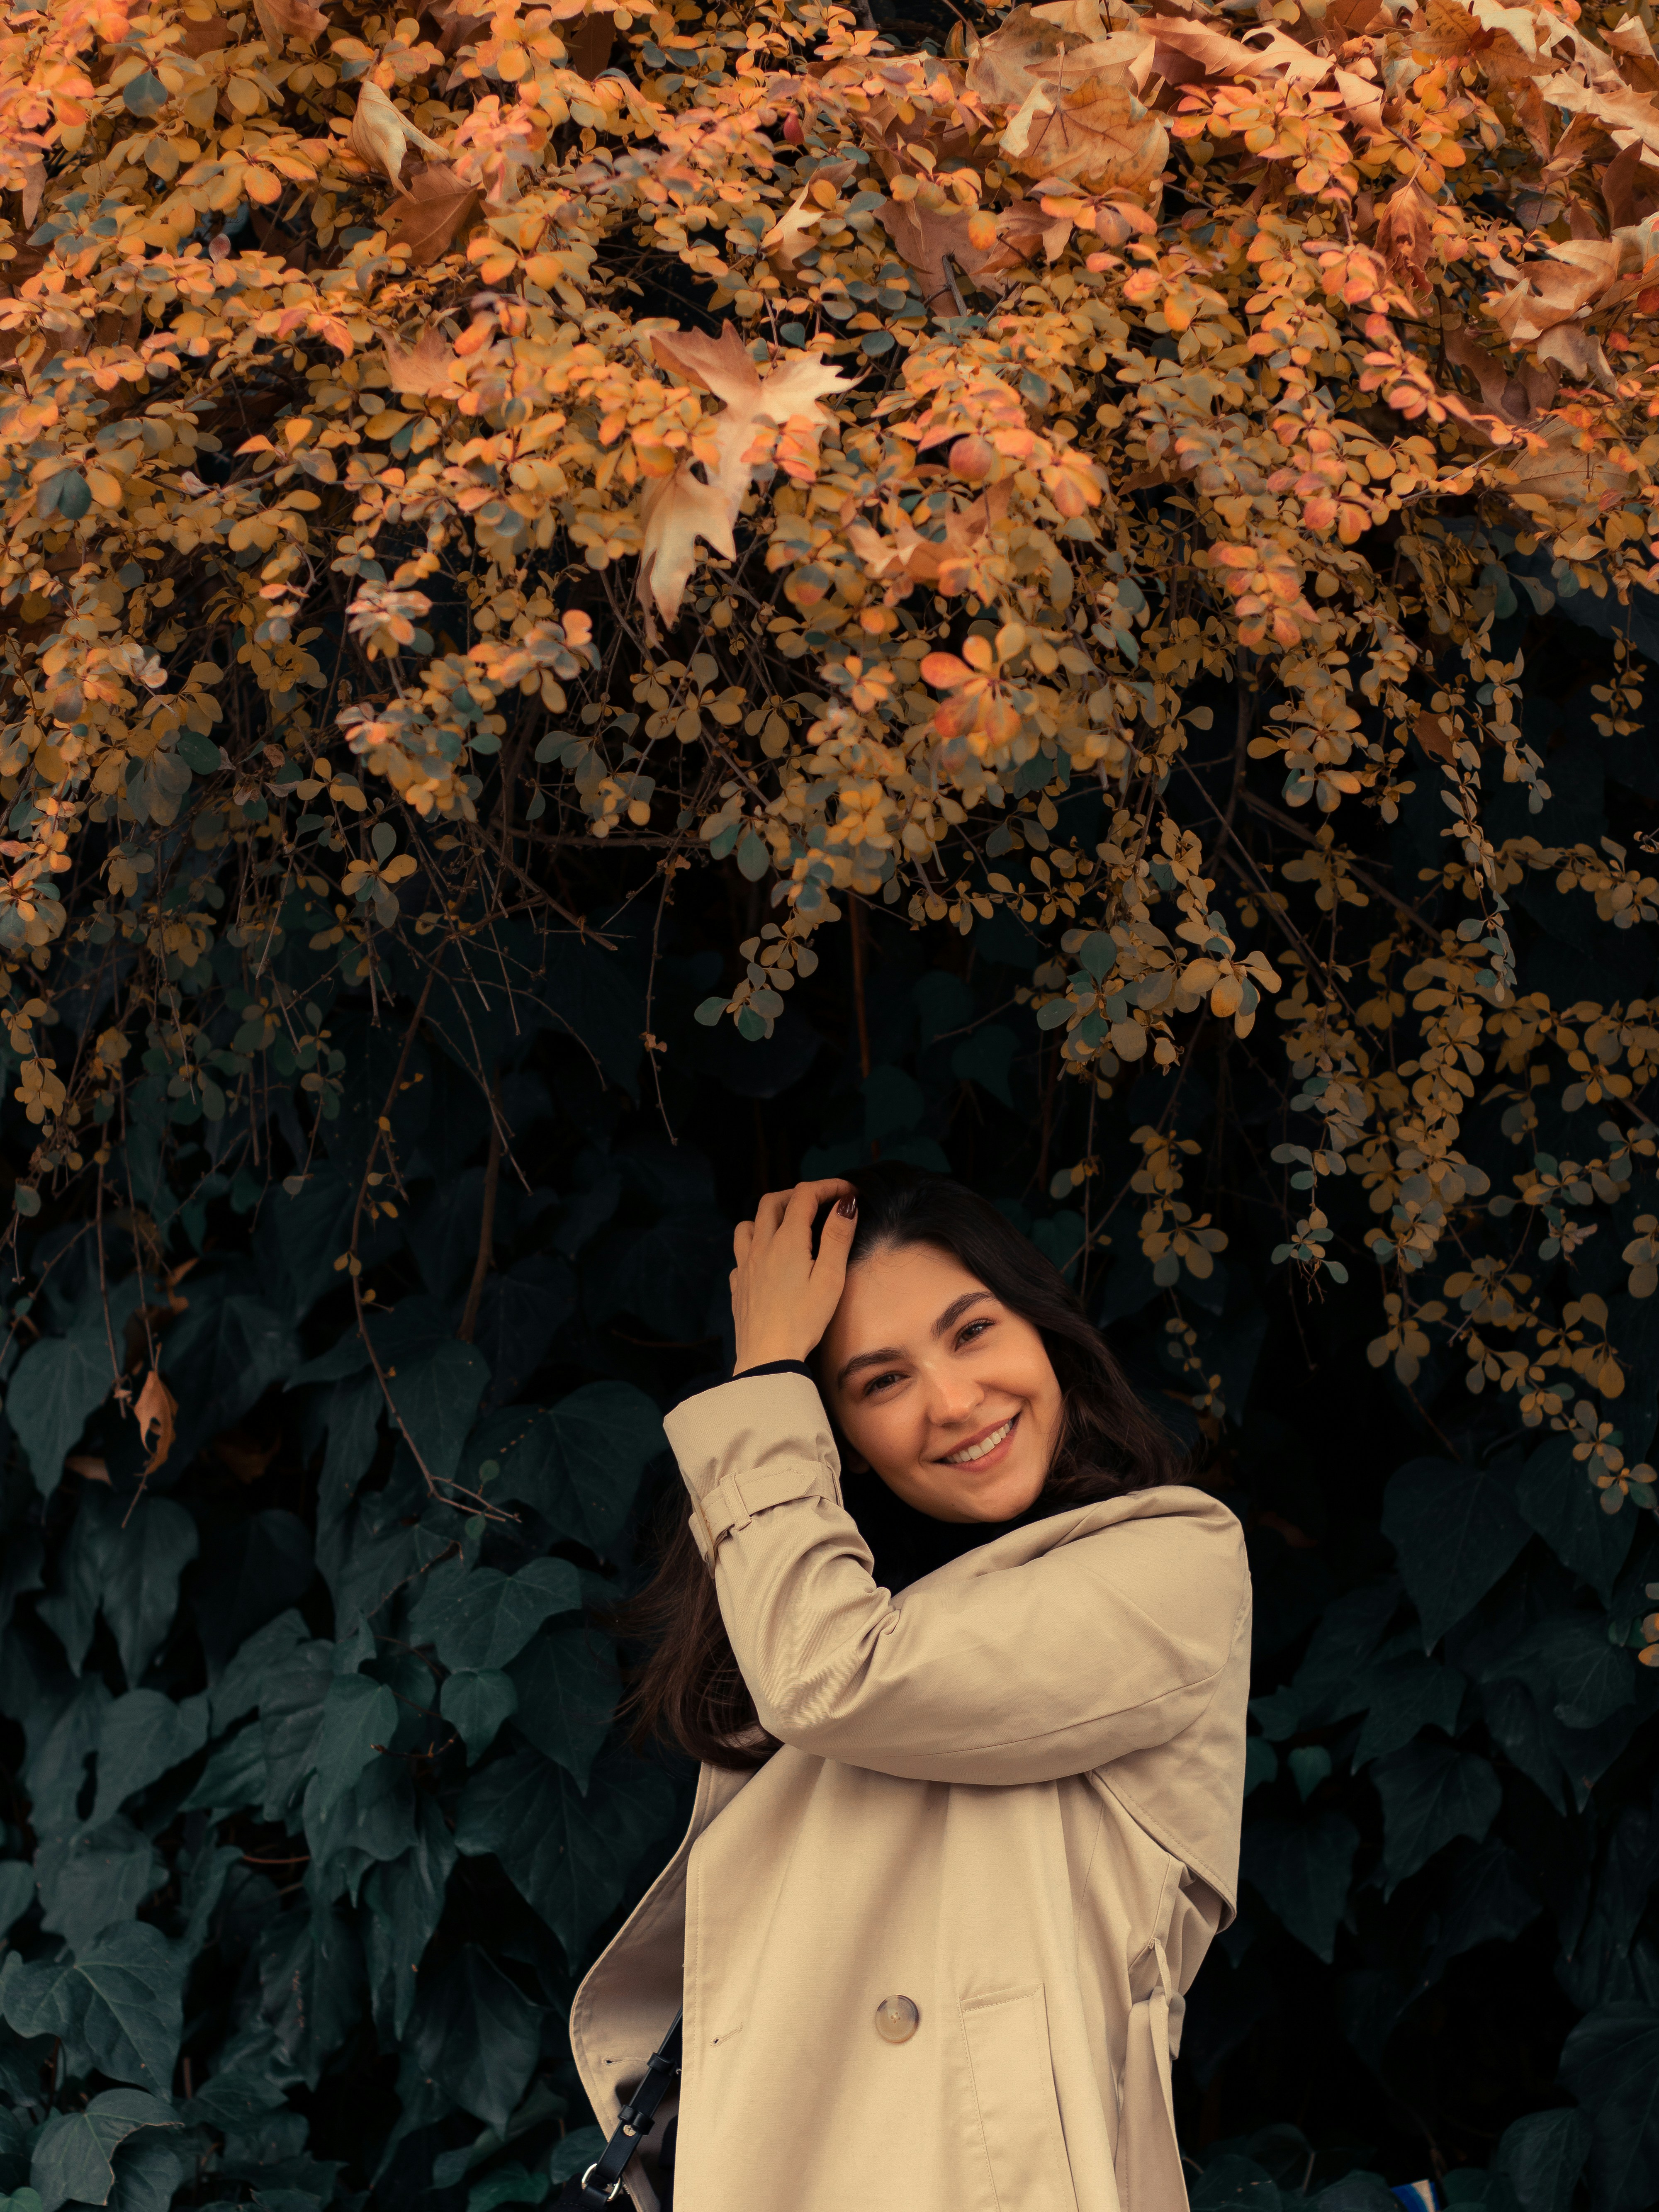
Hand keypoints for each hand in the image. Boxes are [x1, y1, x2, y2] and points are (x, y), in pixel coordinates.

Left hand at [730, 1179, 857, 1371]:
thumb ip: (838, 1238)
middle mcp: (761, 1247)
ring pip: (749, 1224)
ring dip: (768, 1216)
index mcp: (787, 1242)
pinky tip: (767, 1260)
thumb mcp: (831, 1278)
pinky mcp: (739, 1286)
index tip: (848, 1191)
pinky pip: (740, 1254)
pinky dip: (754, 1246)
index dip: (828, 1187)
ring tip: (788, 1225)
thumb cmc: (804, 1321)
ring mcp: (745, 1266)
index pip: (805, 1196)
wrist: (768, 1357)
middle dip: (797, 1194)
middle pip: (772, 1202)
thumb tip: (846, 1205)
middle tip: (820, 1202)